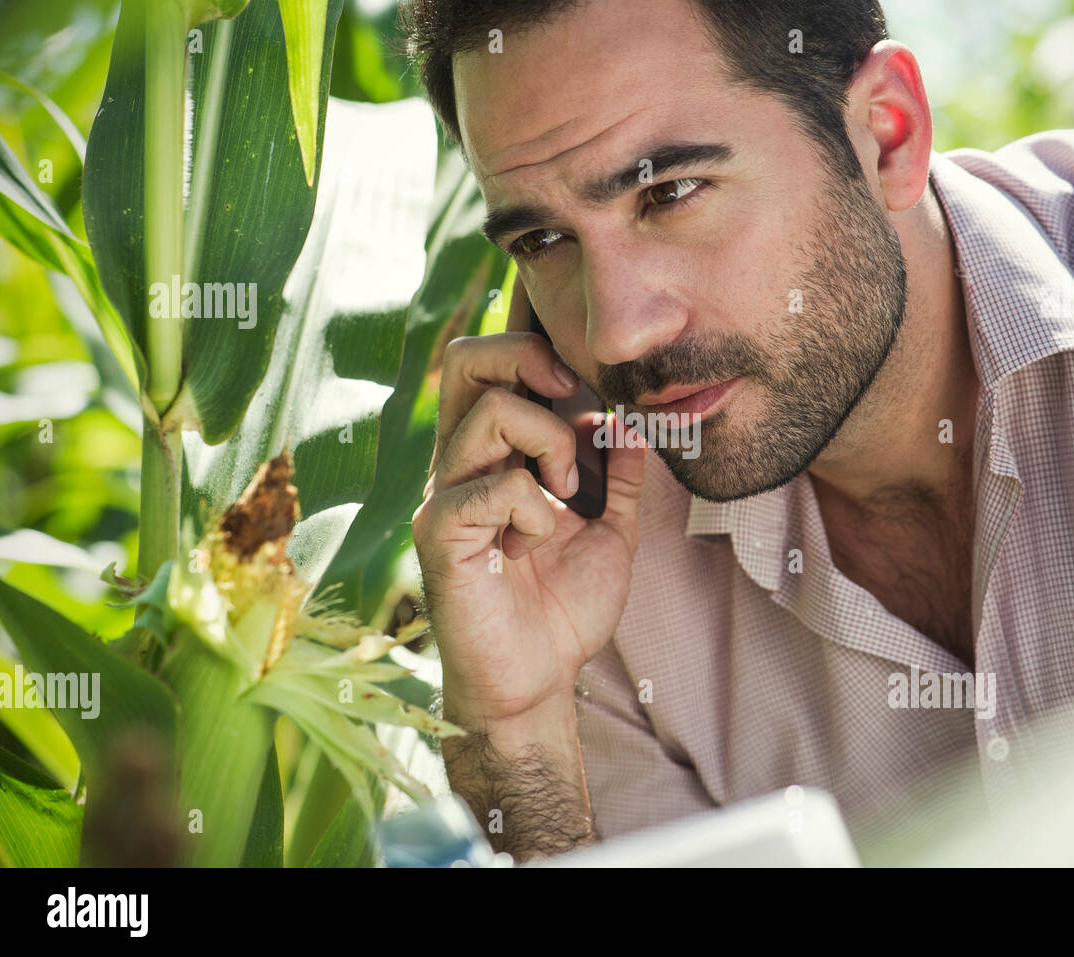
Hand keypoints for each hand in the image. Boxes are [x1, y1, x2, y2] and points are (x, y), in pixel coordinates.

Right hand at [412, 276, 646, 726]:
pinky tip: (541, 539)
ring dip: (550, 442)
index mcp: (495, 454)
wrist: (538, 681)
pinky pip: (492, 486)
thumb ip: (619, 475)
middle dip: (524, 356)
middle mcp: (461, 464)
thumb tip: (631, 422)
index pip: (490, 365)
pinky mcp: (441, 535)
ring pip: (488, 413)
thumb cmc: (563, 607)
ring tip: (566, 491)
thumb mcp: (611, 529)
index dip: (534, 349)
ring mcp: (447, 496)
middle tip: (567, 393)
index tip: (582, 382)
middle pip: (466, 361)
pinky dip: (534, 505)